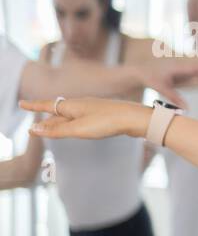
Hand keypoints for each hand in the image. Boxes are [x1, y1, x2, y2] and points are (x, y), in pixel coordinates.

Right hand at [21, 96, 147, 140]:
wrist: (136, 119)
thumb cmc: (108, 122)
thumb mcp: (78, 129)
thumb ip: (57, 131)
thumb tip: (34, 130)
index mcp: (72, 106)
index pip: (48, 106)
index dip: (34, 107)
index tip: (22, 104)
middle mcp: (81, 105)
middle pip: (58, 113)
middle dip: (45, 119)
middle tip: (34, 125)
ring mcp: (93, 110)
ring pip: (70, 117)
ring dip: (58, 123)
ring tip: (49, 127)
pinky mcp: (104, 116)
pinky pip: (82, 119)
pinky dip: (72, 124)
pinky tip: (77, 126)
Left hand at [137, 58, 197, 106]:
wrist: (139, 71)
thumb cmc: (149, 78)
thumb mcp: (161, 88)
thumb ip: (174, 97)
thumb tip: (186, 108)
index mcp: (177, 67)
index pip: (196, 68)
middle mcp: (180, 65)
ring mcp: (179, 67)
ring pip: (196, 69)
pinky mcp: (178, 71)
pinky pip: (192, 72)